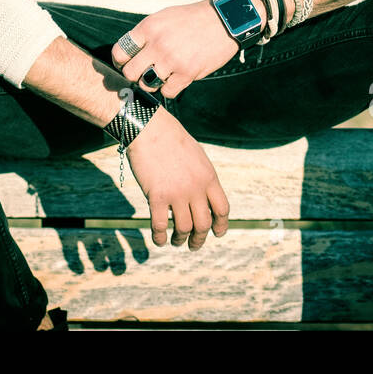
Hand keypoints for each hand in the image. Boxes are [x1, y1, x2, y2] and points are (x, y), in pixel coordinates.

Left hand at [111, 0, 264, 98]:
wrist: (224, 20)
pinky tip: (176, 78)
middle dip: (134, 75)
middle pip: (129, 73)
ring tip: (161, 75)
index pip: (119, 52)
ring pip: (147, 84)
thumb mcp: (163, 17)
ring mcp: (171, 60)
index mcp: (148, 27)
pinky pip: (167, 91)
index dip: (120, 62)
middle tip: (142, 73)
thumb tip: (128, 55)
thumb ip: (145, 34)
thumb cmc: (191, 19)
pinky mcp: (187, 73)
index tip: (126, 64)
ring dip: (152, 82)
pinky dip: (169, 88)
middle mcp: (157, 44)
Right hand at [124, 106, 229, 248]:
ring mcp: (176, 193)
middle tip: (194, 245)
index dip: (221, 225)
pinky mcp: (156, 196)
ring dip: (180, 239)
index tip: (216, 233)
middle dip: (199, 239)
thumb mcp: (197, 157)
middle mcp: (196, 188)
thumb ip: (203, 177)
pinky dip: (160, 237)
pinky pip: (160, 225)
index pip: (222, 209)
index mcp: (209, 178)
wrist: (150, 128)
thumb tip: (205, 196)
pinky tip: (159, 239)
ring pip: (183, 228)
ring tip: (176, 241)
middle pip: (203, 224)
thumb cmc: (171, 140)